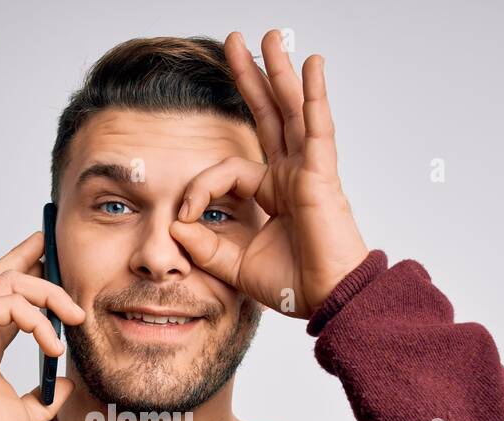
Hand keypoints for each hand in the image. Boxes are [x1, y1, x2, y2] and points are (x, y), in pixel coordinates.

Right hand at [0, 231, 86, 420]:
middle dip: (30, 255)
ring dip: (50, 293)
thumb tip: (67, 384)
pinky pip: (10, 304)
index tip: (52, 266)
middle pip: (3, 274)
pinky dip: (37, 320)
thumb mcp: (27, 414)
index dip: (32, 279)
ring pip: (12, 282)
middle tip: (54, 247)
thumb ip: (46, 398)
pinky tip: (53, 346)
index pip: (10, 299)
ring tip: (75, 317)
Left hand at [168, 29, 369, 318]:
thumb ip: (205, 245)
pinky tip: (312, 64)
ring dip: (279, 72)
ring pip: (291, 111)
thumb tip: (176, 223)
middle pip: (268, 116)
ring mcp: (308, 171)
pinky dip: (314, 95)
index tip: (183, 216)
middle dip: (251, 79)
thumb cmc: (295, 286)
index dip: (199, 189)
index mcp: (272, 194)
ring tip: (271, 36)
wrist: (327, 300)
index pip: (226, 171)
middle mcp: (291, 176)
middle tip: (236, 43)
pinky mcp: (321, 175)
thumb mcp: (234, 265)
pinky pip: (316, 127)